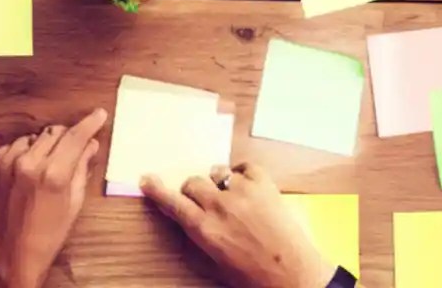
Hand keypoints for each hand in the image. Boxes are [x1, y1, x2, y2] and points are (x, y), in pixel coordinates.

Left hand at [0, 109, 107, 287]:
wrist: (12, 254)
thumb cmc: (48, 234)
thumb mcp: (74, 203)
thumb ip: (82, 168)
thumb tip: (90, 145)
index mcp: (53, 173)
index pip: (75, 136)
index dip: (90, 123)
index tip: (98, 115)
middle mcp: (29, 163)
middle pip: (54, 131)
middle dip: (67, 137)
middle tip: (73, 150)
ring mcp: (7, 163)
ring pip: (34, 136)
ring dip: (44, 145)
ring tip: (48, 166)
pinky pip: (14, 146)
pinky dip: (25, 152)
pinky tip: (29, 169)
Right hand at [141, 164, 333, 287]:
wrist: (293, 274)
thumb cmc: (254, 275)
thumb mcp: (216, 262)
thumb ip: (201, 235)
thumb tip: (192, 217)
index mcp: (204, 229)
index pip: (173, 203)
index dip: (157, 190)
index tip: (148, 180)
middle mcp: (219, 206)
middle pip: (192, 183)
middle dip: (195, 192)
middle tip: (207, 202)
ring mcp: (242, 191)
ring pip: (216, 172)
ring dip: (219, 182)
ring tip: (232, 196)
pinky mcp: (263, 183)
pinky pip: (244, 166)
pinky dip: (244, 174)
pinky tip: (249, 187)